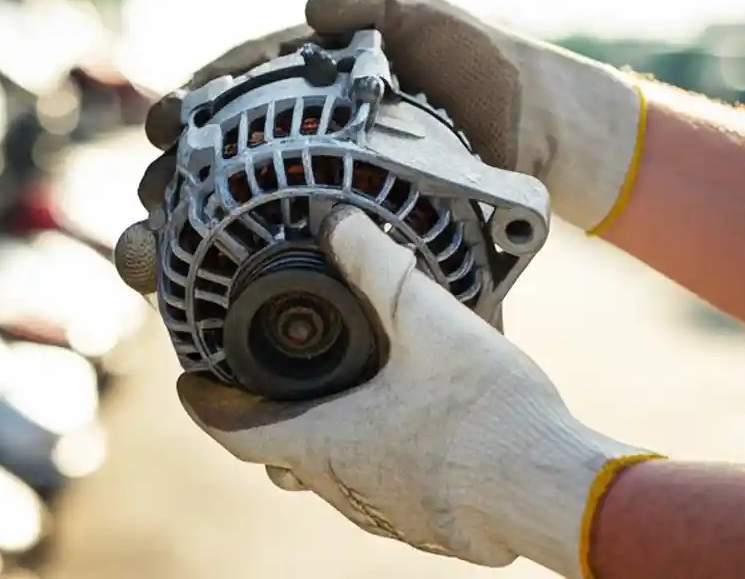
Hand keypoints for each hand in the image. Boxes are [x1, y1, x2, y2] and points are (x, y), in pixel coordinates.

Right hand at [113, 0, 645, 292]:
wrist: (530, 129)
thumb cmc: (466, 63)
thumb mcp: (420, 19)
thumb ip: (373, 2)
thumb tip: (315, 7)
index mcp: (290, 102)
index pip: (217, 109)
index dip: (185, 118)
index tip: (168, 128)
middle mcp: (287, 159)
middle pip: (200, 182)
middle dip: (162, 201)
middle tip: (148, 213)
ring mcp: (311, 214)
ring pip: (223, 244)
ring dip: (175, 263)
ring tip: (150, 276)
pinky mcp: (346, 261)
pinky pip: (285, 289)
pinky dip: (239, 311)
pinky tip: (207, 331)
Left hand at [177, 206, 656, 576]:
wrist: (555, 493)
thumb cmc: (490, 419)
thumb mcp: (430, 321)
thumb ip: (378, 266)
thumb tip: (338, 220)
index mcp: (325, 442)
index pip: (233, 432)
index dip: (203, 405)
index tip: (189, 386)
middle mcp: (343, 488)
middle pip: (276, 454)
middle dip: (260, 417)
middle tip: (257, 382)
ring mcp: (383, 513)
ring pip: (325, 475)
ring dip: (315, 438)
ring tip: (328, 398)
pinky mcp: (423, 524)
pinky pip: (372, 490)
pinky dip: (364, 457)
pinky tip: (396, 430)